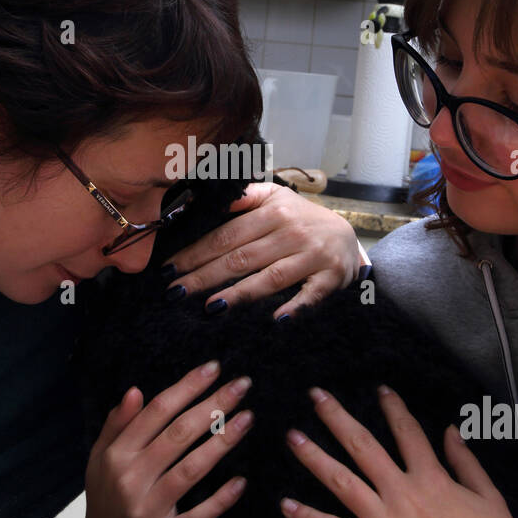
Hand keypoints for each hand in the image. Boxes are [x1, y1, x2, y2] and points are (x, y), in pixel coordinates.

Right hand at [83, 359, 253, 517]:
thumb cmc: (106, 497)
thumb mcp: (100, 459)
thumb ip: (117, 424)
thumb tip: (135, 390)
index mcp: (117, 455)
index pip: (157, 412)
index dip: (187, 387)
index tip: (214, 368)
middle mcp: (131, 479)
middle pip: (179, 434)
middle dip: (213, 406)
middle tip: (242, 385)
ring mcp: (147, 509)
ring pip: (191, 470)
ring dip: (222, 443)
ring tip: (248, 419)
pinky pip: (197, 516)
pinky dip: (220, 500)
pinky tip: (241, 482)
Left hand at [161, 182, 361, 319]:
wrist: (349, 236)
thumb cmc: (302, 219)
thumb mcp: (276, 197)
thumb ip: (245, 196)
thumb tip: (210, 198)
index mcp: (273, 212)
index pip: (226, 235)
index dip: (196, 252)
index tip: (169, 269)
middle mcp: (291, 232)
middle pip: (241, 257)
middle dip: (205, 276)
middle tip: (177, 293)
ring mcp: (312, 256)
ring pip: (270, 277)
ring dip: (240, 293)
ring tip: (212, 308)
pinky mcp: (331, 277)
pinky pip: (310, 295)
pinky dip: (295, 308)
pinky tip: (275, 320)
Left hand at [280, 385, 517, 517]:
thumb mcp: (489, 496)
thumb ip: (467, 460)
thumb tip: (451, 429)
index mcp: (432, 478)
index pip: (407, 432)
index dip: (393, 408)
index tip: (379, 390)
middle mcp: (404, 493)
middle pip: (363, 446)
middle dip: (336, 417)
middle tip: (315, 395)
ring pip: (342, 481)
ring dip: (314, 456)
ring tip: (293, 437)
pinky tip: (286, 506)